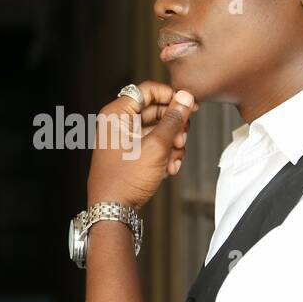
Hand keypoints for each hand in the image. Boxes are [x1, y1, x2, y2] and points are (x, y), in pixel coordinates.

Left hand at [86, 81, 198, 209]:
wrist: (112, 211)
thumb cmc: (125, 179)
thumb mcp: (156, 147)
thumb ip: (173, 120)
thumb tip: (186, 97)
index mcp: (116, 114)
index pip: (147, 90)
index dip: (171, 95)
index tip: (190, 105)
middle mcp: (118, 123)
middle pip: (155, 110)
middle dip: (174, 126)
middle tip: (182, 138)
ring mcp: (123, 139)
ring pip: (157, 129)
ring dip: (172, 143)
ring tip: (174, 159)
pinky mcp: (130, 153)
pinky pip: (152, 144)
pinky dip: (164, 154)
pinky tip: (169, 169)